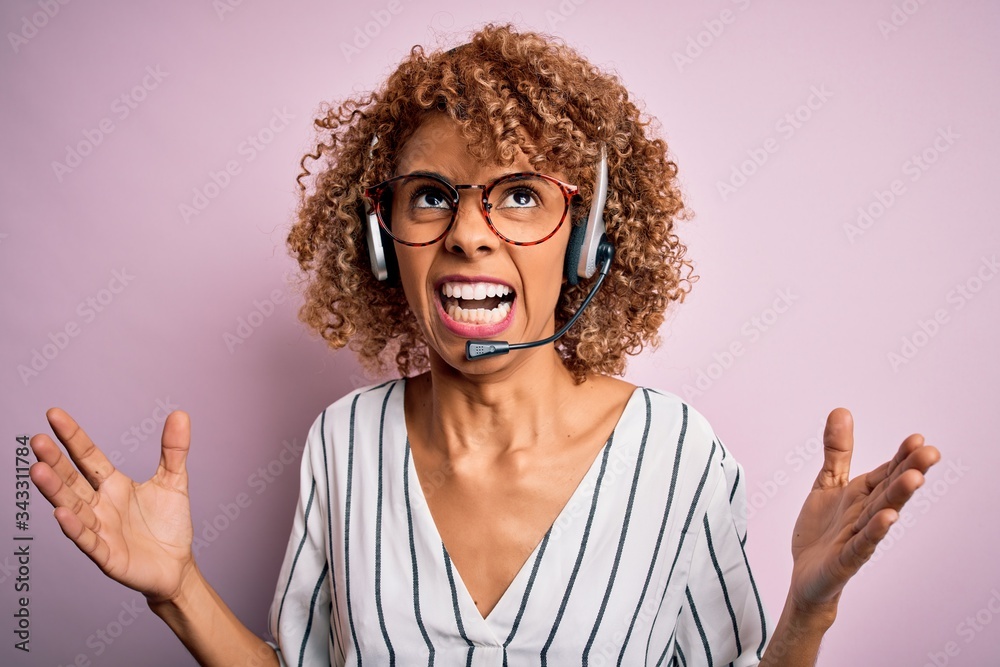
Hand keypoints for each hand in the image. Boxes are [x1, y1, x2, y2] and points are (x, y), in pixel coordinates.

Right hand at [29, 408, 194, 602]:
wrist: (177, 565)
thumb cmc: (168, 524)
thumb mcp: (174, 481)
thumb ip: (174, 450)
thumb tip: (180, 414)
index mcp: (113, 485)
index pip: (88, 457)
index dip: (72, 437)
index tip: (53, 414)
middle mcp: (100, 506)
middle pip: (72, 480)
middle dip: (55, 461)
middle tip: (37, 440)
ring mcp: (101, 530)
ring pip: (72, 508)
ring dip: (55, 491)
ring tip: (38, 470)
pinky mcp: (107, 556)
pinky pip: (88, 541)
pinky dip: (75, 529)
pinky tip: (60, 514)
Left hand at [787, 407, 939, 615]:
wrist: (806, 575)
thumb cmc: (822, 531)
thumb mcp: (827, 483)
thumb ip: (837, 451)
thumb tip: (842, 411)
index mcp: (863, 495)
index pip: (886, 473)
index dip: (901, 457)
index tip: (918, 439)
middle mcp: (865, 514)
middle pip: (889, 490)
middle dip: (908, 471)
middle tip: (930, 452)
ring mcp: (857, 536)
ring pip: (880, 514)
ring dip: (897, 497)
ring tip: (914, 478)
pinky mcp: (846, 558)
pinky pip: (862, 544)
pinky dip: (874, 531)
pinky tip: (887, 518)